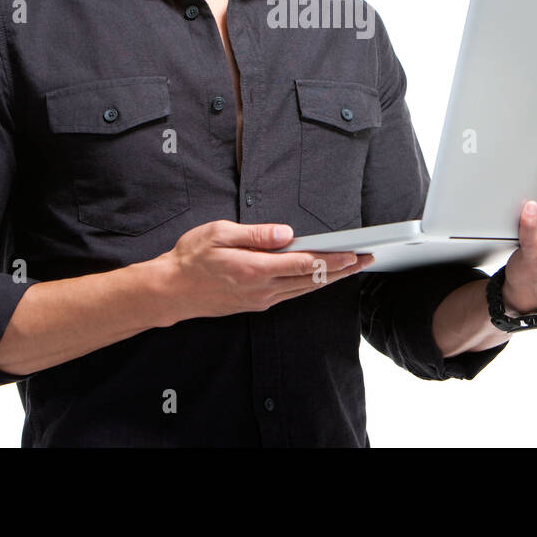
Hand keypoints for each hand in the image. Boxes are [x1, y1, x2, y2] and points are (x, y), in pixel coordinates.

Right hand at [159, 220, 373, 318]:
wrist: (170, 291)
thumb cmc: (191, 258)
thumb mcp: (219, 233)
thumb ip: (256, 234)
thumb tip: (287, 233)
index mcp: (256, 269)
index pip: (304, 264)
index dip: (333, 259)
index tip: (354, 253)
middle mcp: (262, 289)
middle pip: (311, 279)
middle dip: (341, 269)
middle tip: (366, 259)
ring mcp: (260, 300)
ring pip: (303, 289)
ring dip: (329, 278)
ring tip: (351, 267)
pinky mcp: (255, 304)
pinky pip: (290, 294)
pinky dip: (309, 285)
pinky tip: (318, 277)